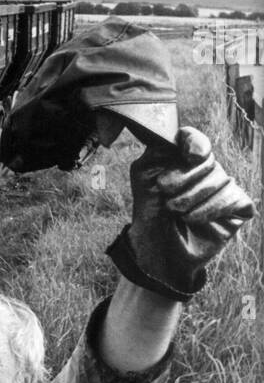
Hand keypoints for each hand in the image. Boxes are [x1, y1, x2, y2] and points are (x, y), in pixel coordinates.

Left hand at [107, 127, 253, 299]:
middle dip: (184, 178)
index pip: (195, 140)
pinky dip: (213, 208)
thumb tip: (179, 135)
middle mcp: (207, 170)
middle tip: (166, 193)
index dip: (194, 143)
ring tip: (176, 210)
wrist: (155, 248)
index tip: (187, 155)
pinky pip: (236, 199)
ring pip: (221, 181)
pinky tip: (194, 218)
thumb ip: (160, 148)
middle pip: (209, 162)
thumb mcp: (145, 173)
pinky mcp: (236, 209)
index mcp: (184, 158)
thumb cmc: (150, 209)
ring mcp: (224, 188)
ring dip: (194, 198)